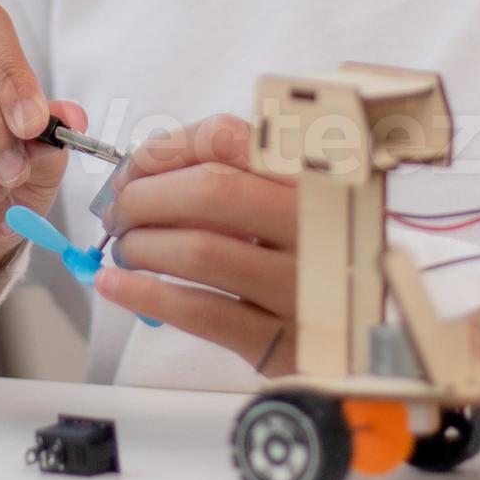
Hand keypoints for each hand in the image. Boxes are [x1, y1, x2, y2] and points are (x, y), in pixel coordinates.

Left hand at [93, 113, 298, 371]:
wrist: (363, 339)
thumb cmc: (314, 258)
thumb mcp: (295, 202)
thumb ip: (236, 174)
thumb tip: (144, 173)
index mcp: (315, 177)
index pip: (228, 138)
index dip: (165, 150)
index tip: (133, 170)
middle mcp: (315, 225)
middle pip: (210, 192)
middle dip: (145, 198)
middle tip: (120, 213)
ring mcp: (300, 286)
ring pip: (200, 252)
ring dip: (142, 246)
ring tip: (124, 251)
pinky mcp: (282, 341)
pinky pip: (201, 312)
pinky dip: (145, 294)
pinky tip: (116, 286)